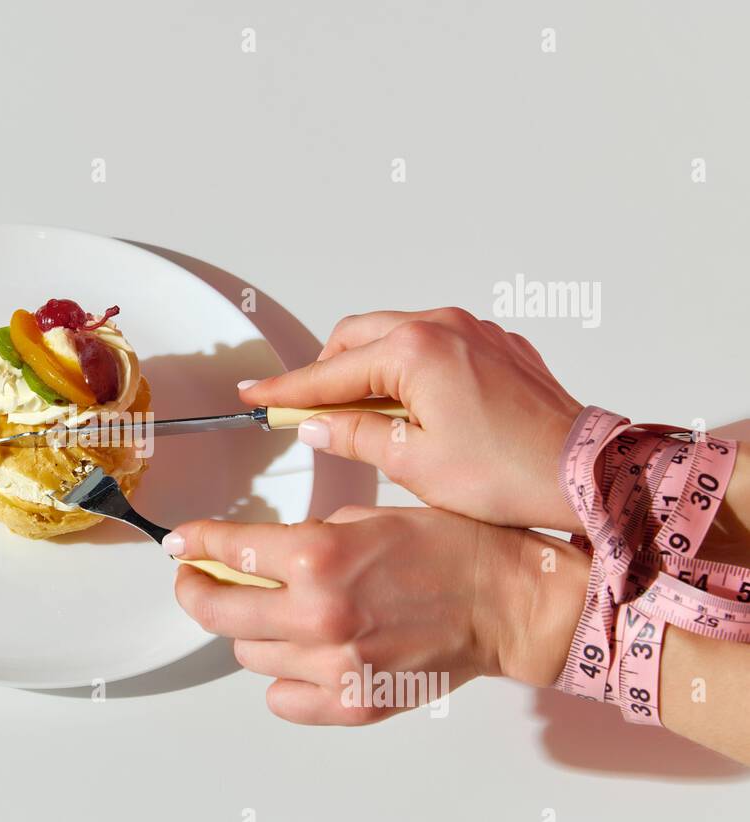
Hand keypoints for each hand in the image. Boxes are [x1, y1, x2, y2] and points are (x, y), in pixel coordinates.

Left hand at [165, 507, 584, 724]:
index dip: (193, 543)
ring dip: (250, 632)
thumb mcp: (368, 515)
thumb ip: (306, 536)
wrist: (507, 602)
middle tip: (196, 580)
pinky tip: (299, 657)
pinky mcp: (352, 704)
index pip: (226, 550)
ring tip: (274, 615)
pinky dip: (282, 679)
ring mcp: (333, 667)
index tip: (180, 543)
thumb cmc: (452, 549)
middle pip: (217, 612)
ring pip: (248, 655)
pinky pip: (283, 699)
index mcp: (318, 558)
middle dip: (195, 590)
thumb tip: (258, 551)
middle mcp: (317, 615)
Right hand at [240, 307, 583, 530]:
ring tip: (360, 416)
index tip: (256, 394)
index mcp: (416, 351)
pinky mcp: (498, 346)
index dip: (287, 389)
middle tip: (307, 411)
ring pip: (395, 335)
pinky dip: (409, 367)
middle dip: (327, 373)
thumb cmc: (509, 474)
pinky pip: (435, 343)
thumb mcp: (412, 463)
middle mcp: (444, 327)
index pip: (329, 371)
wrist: (585, 475)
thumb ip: (353, 434)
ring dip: (368, 368)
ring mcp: (475, 332)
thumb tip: (316, 424)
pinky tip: (410, 406)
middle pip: (357, 338)